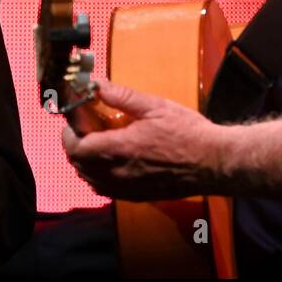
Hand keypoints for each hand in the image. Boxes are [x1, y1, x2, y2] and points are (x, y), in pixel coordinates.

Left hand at [61, 80, 227, 200]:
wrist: (213, 163)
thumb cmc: (188, 133)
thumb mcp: (155, 106)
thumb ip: (123, 97)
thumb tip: (98, 85)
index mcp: (120, 149)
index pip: (76, 148)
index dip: (68, 135)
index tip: (73, 122)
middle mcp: (119, 173)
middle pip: (79, 165)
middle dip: (75, 146)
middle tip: (84, 129)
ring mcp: (127, 188)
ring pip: (90, 180)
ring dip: (85, 163)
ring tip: (96, 144)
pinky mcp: (137, 196)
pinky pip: (106, 190)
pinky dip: (98, 177)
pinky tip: (110, 163)